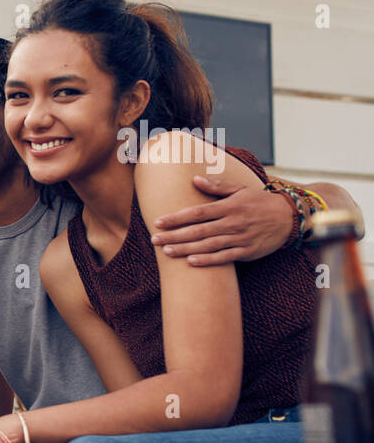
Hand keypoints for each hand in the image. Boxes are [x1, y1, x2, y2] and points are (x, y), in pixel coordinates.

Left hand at [150, 175, 293, 265]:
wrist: (289, 217)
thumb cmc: (259, 202)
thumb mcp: (240, 189)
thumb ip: (217, 187)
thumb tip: (194, 179)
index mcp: (229, 206)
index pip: (197, 212)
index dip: (177, 218)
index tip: (158, 222)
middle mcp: (232, 222)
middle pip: (198, 230)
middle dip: (174, 235)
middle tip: (154, 239)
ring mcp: (240, 238)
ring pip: (208, 245)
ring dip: (186, 249)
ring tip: (166, 251)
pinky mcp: (247, 251)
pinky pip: (225, 258)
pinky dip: (208, 260)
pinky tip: (191, 262)